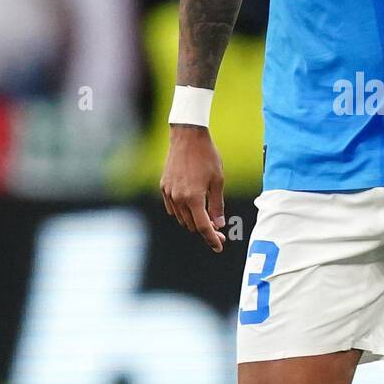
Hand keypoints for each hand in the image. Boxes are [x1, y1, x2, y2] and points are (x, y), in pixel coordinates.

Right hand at [160, 126, 226, 250]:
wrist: (187, 137)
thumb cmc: (206, 156)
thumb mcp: (218, 181)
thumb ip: (217, 204)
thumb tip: (219, 224)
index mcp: (193, 198)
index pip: (203, 227)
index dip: (212, 239)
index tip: (219, 246)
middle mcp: (178, 198)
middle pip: (191, 224)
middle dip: (205, 230)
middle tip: (219, 230)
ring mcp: (169, 193)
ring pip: (181, 218)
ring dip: (194, 221)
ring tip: (207, 217)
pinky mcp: (164, 186)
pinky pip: (173, 207)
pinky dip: (183, 212)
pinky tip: (192, 207)